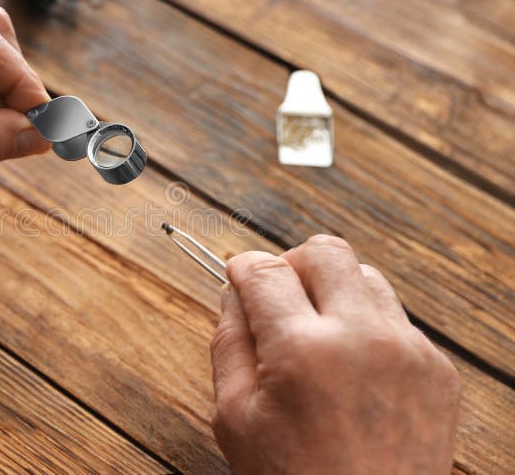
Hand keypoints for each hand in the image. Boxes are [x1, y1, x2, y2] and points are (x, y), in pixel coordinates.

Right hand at [210, 235, 460, 473]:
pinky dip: (366, 327)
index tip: (237, 275)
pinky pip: (396, 318)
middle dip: (291, 264)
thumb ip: (229, 342)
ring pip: (366, 276)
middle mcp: (363, 338)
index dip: (242, 267)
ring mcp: (409, 351)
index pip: (265, 270)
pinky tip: (351, 368)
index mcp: (303, 350)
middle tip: (277, 296)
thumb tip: (233, 292)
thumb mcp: (235, 416)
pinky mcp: (437, 369)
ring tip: (316, 333)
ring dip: (333, 290)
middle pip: (325, 251)